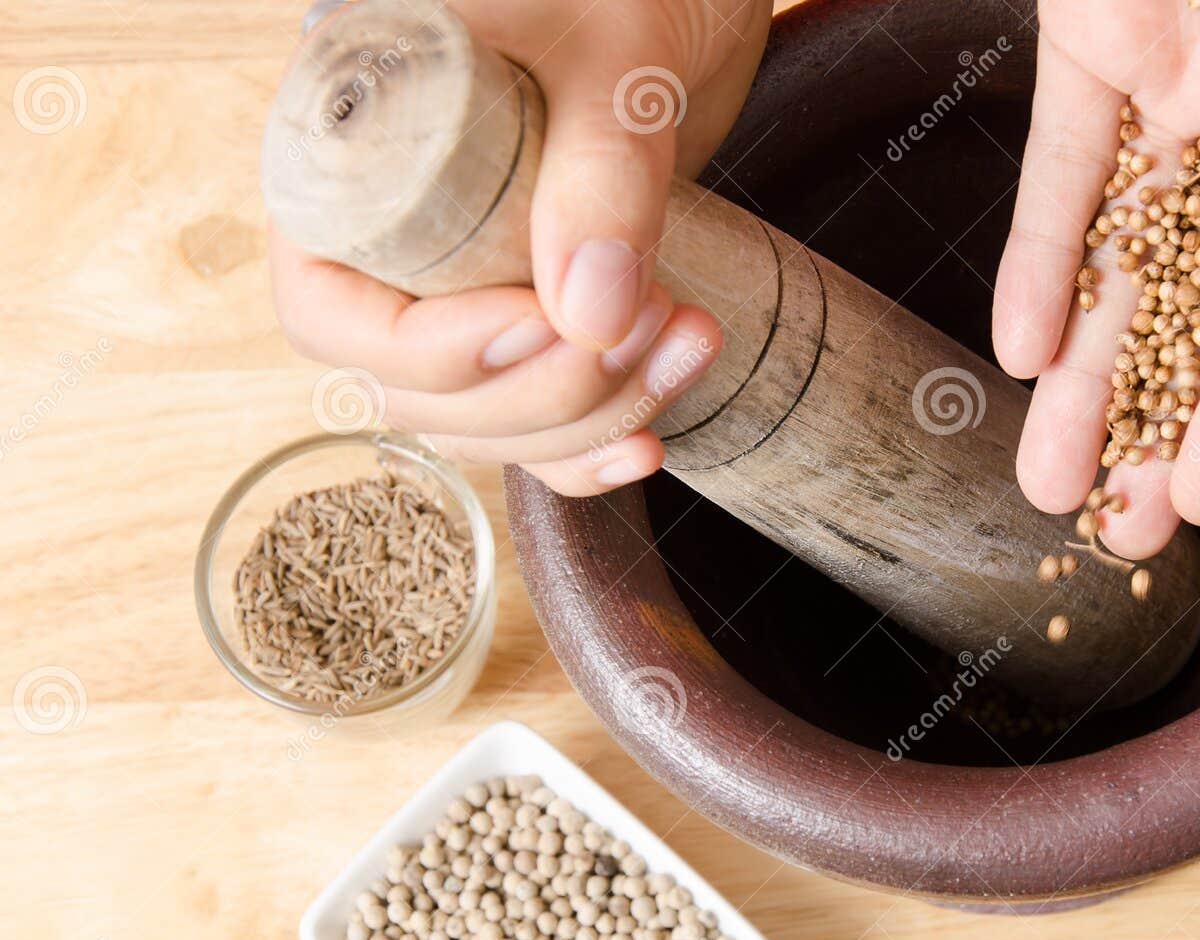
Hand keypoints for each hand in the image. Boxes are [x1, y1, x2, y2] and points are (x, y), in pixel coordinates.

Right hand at [271, 0, 770, 493]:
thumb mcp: (618, 50)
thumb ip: (602, 167)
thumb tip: (587, 315)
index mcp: (355, 158)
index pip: (328, 310)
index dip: (428, 350)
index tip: (544, 322)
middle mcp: (395, 239)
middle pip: (414, 390)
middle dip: (541, 391)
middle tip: (653, 324)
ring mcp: (465, 288)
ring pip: (481, 421)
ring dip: (586, 417)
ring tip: (691, 341)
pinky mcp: (536, 317)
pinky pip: (535, 425)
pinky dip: (588, 450)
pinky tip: (649, 442)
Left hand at [993, 0, 1199, 556]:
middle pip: (1198, 303)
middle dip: (1151, 418)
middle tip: (1107, 529)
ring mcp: (1178, 83)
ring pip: (1121, 256)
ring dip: (1084, 369)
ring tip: (1045, 475)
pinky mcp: (1095, 42)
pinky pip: (1062, 168)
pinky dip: (1038, 253)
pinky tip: (1017, 348)